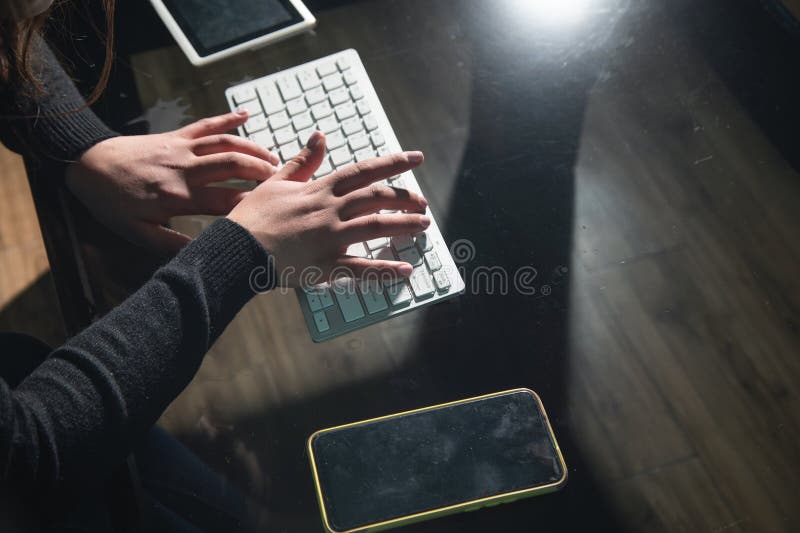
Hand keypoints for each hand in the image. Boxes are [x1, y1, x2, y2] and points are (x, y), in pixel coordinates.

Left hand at [65, 110, 278, 252]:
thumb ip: (170, 244)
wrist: (87, 165)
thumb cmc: (112, 202)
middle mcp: (185, 170)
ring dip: (253, 148)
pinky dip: (228, 117)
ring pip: (225, 143)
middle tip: (285, 180)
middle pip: (233, 165)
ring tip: (274, 158)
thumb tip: (200, 254)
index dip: (251, 203)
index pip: (225, 199)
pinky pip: (207, 124)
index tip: (272, 208)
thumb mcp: (136, 232)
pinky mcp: (176, 136)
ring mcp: (182, 149)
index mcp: (178, 196)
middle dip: (262, 171)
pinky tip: (247, 114)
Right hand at [228, 131, 429, 286]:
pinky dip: (386, 270)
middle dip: (405, 197)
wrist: (235, 248)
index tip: (416, 158)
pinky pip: (362, 268)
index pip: (364, 171)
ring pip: (376, 226)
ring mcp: (330, 237)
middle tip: (423, 201)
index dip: (393, 163)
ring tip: (424, 225)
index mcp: (320, 189)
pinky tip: (406, 270)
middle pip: (377, 198)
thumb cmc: (252, 216)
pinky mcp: (326, 264)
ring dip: (404, 225)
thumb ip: (303, 161)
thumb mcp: (276, 182)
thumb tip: (320, 136)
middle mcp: (330, 210)